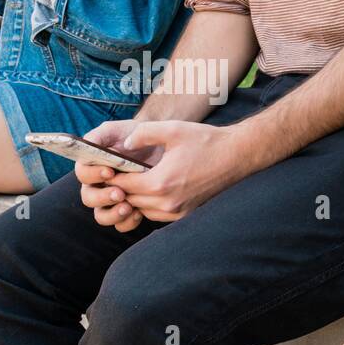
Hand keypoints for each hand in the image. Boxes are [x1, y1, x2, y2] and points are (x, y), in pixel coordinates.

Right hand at [75, 120, 155, 232]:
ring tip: (128, 206)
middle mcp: (96, 185)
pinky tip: (139, 212)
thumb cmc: (132, 135)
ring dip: (113, 214)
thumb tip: (90, 145)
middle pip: (88, 198)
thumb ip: (100, 135)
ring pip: (102, 216)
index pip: (82, 173)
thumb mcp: (116, 130)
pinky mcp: (126, 211)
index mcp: (91, 165)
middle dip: (103, 197)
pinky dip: (128, 222)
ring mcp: (110, 201)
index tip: (110, 171)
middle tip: (120, 193)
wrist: (156, 145)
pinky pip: (121, 225)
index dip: (93, 174)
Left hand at [103, 120, 249, 223]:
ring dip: (134, 197)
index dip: (112, 175)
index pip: (123, 185)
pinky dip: (149, 205)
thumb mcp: (172, 129)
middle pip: (130, 200)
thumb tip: (124, 144)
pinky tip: (150, 189)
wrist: (236, 155)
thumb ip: (144, 133)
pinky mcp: (186, 214)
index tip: (107, 166)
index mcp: (161, 182)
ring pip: (142, 210)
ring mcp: (178, 211)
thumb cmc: (205, 141)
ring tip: (131, 180)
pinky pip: (157, 215)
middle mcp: (168, 203)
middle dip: (120, 187)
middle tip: (114, 173)